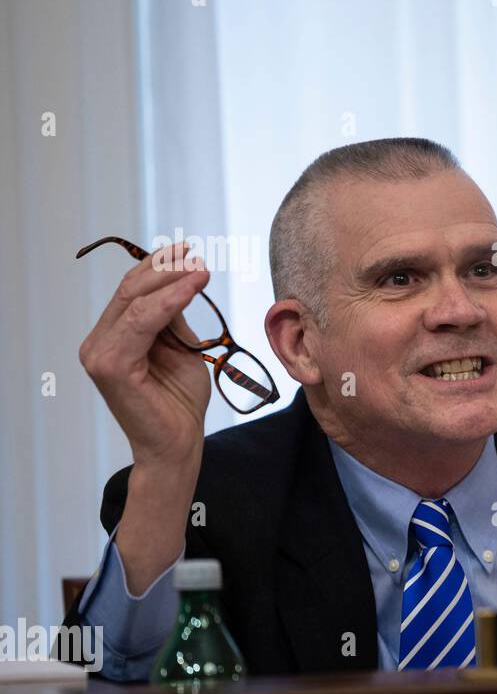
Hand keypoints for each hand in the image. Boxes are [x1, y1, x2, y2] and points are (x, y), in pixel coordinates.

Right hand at [79, 242, 211, 469]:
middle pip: (129, 290)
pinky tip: (193, 288)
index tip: (188, 249)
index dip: (158, 266)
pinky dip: (169, 302)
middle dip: (165, 268)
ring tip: (201, 268)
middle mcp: (98, 342)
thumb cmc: (179, 401)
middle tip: (197, 255)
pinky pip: (142, 323)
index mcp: (112, 336)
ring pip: (134, 302)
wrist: (178, 444)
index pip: (131, 290)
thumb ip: (172, 317)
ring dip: (171, 280)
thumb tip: (180, 279)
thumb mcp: (179, 348)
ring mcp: (100, 354)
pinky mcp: (111, 366)